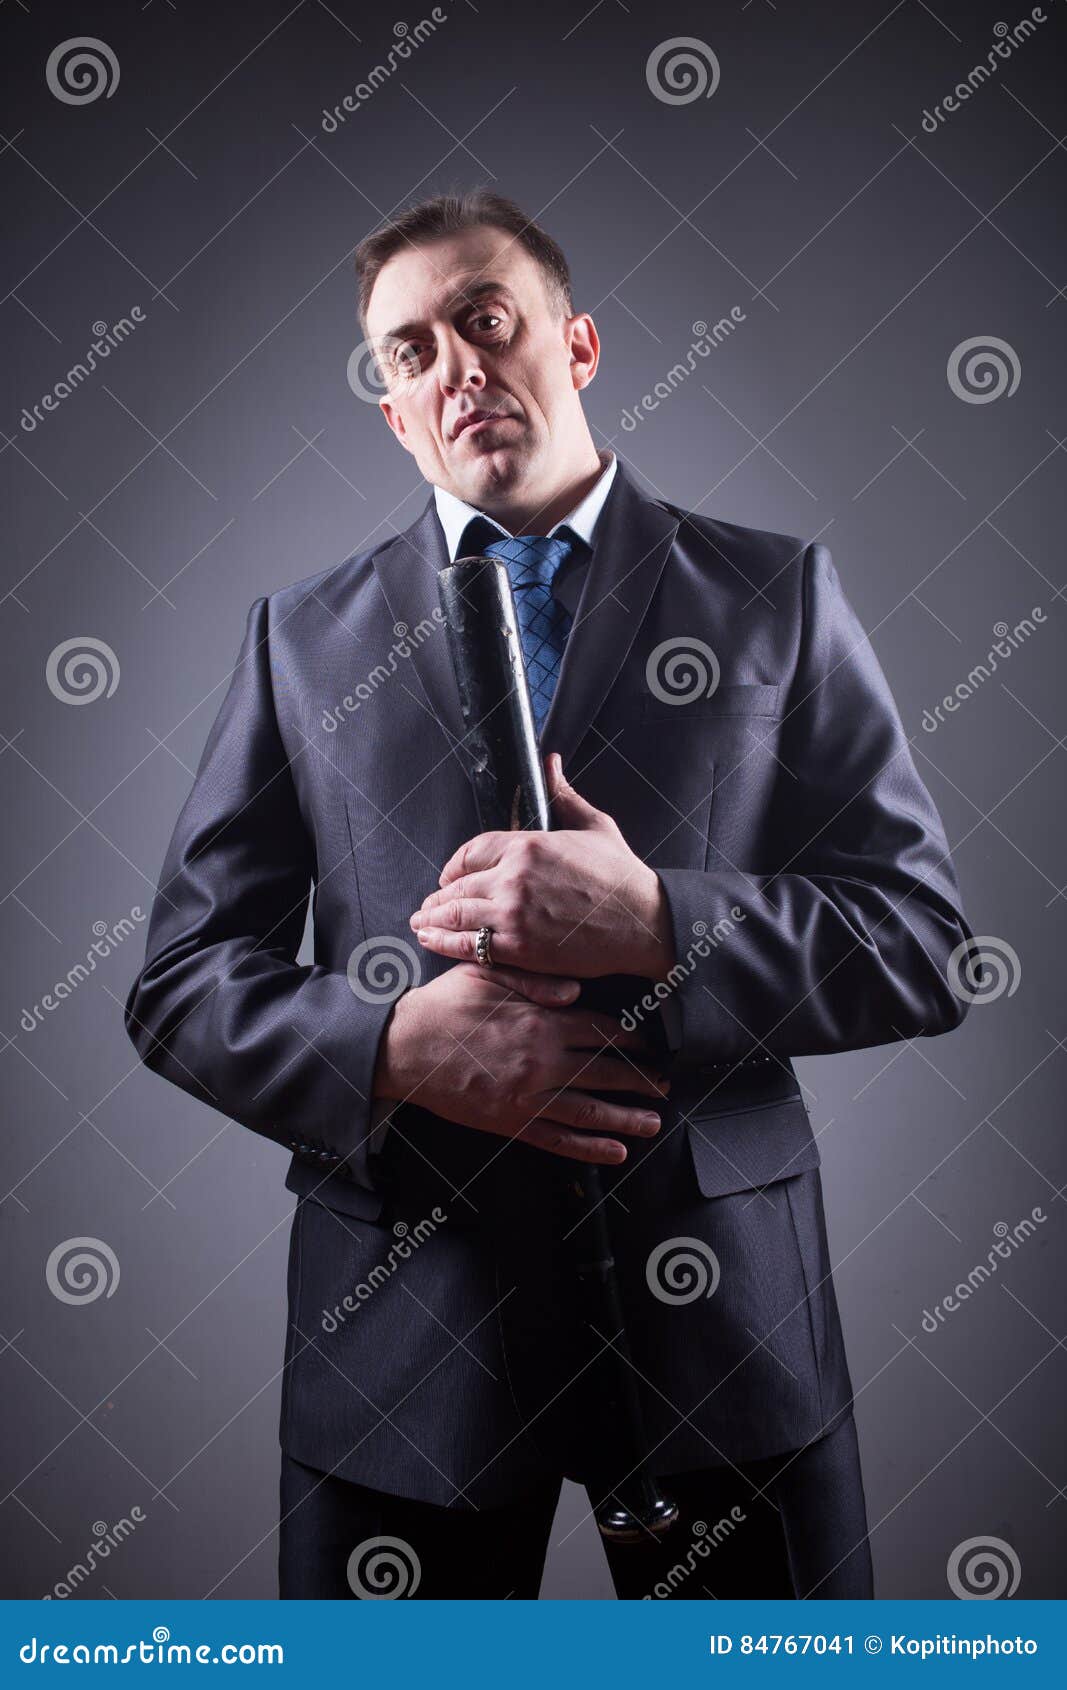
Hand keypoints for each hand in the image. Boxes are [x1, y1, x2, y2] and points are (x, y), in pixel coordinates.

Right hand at [372, 961, 667, 1165]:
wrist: (403, 1046)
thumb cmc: (443, 1005)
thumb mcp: (488, 973)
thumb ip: (535, 979)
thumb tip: (578, 991)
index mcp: (541, 1022)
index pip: (601, 1030)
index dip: (631, 1039)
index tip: (650, 1046)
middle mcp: (543, 1061)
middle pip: (606, 1072)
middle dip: (640, 1080)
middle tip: (665, 1085)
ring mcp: (528, 1096)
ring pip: (590, 1110)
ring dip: (627, 1118)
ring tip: (654, 1123)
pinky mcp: (510, 1122)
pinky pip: (558, 1140)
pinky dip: (589, 1148)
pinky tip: (615, 1152)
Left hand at [408, 753, 675, 978]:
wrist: (643, 923)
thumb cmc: (622, 877)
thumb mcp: (594, 826)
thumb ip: (563, 795)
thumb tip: (551, 763)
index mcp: (527, 844)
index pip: (470, 852)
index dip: (454, 866)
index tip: (448, 876)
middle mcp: (513, 877)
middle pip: (457, 886)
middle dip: (438, 897)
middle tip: (427, 906)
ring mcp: (513, 914)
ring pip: (456, 915)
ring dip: (433, 920)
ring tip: (421, 923)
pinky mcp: (518, 948)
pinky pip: (468, 945)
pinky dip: (444, 943)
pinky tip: (433, 941)